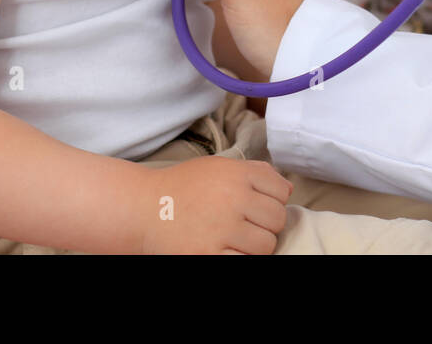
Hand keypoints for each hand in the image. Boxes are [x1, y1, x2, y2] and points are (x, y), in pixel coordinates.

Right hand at [137, 156, 292, 253]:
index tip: (255, 206)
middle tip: (244, 226)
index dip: (272, 200)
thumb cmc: (183, 188)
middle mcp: (232, 198)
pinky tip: (224, 251)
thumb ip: (254, 173)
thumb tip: (288, 189)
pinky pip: (246, 262)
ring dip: (255, 246)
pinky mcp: (209, 255)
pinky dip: (240, 258)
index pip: (281, 191)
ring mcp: (222, 228)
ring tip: (234, 240)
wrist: (143, 209)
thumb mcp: (217, 168)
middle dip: (265, 225)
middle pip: (277, 219)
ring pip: (267, 245)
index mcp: (236, 174)